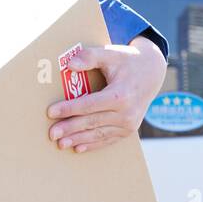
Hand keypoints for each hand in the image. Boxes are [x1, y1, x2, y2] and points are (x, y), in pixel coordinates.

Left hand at [46, 35, 166, 152]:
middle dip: (70, 128)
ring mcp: (129, 124)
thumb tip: (71, 64)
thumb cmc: (127, 61)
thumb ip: (90, 56)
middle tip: (51, 133)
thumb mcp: (110, 53)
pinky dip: (92, 145)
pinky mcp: (129, 130)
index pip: (89, 104)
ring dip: (78, 140)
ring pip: (99, 134)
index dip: (69, 109)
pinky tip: (78, 148)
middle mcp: (127, 112)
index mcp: (121, 95)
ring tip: (60, 143)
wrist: (152, 72)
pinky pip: (108, 139)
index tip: (50, 112)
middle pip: (92, 122)